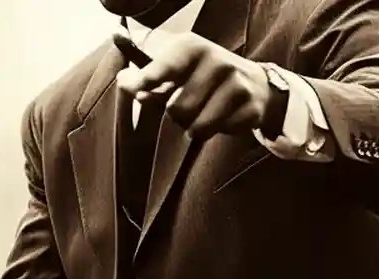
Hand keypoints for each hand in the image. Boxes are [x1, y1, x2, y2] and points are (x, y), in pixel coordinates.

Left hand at [116, 33, 272, 138]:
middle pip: (177, 109)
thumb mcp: (177, 72)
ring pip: (198, 126)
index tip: (138, 87)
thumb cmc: (203, 78)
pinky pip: (221, 132)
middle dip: (177, 116)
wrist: (254, 84)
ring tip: (204, 113)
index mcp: (192, 48)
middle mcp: (217, 60)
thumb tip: (124, 82)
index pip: (164, 67)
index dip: (148, 80)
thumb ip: (148, 80)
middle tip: (188, 105)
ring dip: (195, 128)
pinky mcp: (250, 107)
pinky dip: (219, 130)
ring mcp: (237, 83)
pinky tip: (225, 116)